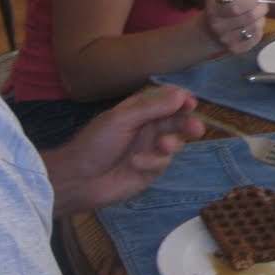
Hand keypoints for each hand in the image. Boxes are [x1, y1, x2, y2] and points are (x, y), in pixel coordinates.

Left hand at [44, 85, 203, 215]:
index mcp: (138, 111)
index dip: (179, 100)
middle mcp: (147, 128)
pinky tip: (135, 164)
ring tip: (162, 146)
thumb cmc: (95, 144)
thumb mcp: (121, 120)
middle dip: (186, 123)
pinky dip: (152, 162)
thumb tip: (181, 95)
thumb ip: (152, 108)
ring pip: (174, 142)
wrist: (78, 179)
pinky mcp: (150, 170)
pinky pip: (162, 163)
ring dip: (171, 143)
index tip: (190, 102)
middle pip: (175, 121)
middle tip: (196, 129)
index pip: (164, 100)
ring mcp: (150, 149)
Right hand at [204, 0, 268, 52]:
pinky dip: (260, 29)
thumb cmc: (219, 8)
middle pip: (249, 17)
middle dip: (261, 8)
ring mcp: (228, 41)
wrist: (211, 32)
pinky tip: (255, 24)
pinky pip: (256, 38)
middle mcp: (220, 28)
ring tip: (259, 15)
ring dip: (261, 18)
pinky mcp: (237, 49)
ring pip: (255, 28)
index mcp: (214, 12)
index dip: (250, 0)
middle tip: (262, 4)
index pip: (235, 7)